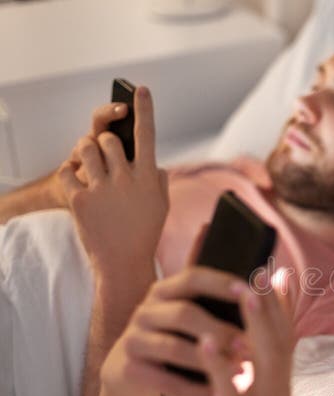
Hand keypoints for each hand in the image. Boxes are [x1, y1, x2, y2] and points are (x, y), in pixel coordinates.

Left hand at [58, 86, 167, 278]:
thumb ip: (158, 179)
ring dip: (84, 152)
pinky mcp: (81, 200)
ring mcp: (104, 188)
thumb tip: (153, 162)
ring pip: (86, 148)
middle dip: (104, 142)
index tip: (140, 89)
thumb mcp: (161, 205)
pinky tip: (76, 182)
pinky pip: (68, 171)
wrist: (123, 263)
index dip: (144, 109)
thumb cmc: (145, 234)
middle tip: (104, 155)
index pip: (148, 135)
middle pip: (109, 139)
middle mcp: (127, 179)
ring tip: (88, 164)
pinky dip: (69, 173)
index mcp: (149, 177)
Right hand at [100, 266, 247, 395]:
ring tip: (239, 373)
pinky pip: (164, 380)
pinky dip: (194, 390)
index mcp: (165, 291)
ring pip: (173, 348)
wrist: (133, 374)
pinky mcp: (127, 370)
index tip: (249, 292)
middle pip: (184, 314)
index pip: (193, 278)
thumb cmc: (179, 339)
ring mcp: (132, 340)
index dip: (220, 283)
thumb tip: (279, 280)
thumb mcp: (195, 318)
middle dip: (219, 330)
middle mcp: (145, 311)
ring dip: (209, 362)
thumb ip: (228, 302)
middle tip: (249, 346)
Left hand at [198, 270, 301, 395]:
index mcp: (280, 386)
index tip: (280, 273)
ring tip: (244, 287)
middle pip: (278, 337)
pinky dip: (220, 366)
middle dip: (272, 300)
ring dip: (254, 321)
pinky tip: (206, 344)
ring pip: (262, 357)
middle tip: (265, 266)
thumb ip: (262, 386)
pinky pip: (232, 392)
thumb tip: (253, 363)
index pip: (285, 337)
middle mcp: (277, 390)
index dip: (284, 305)